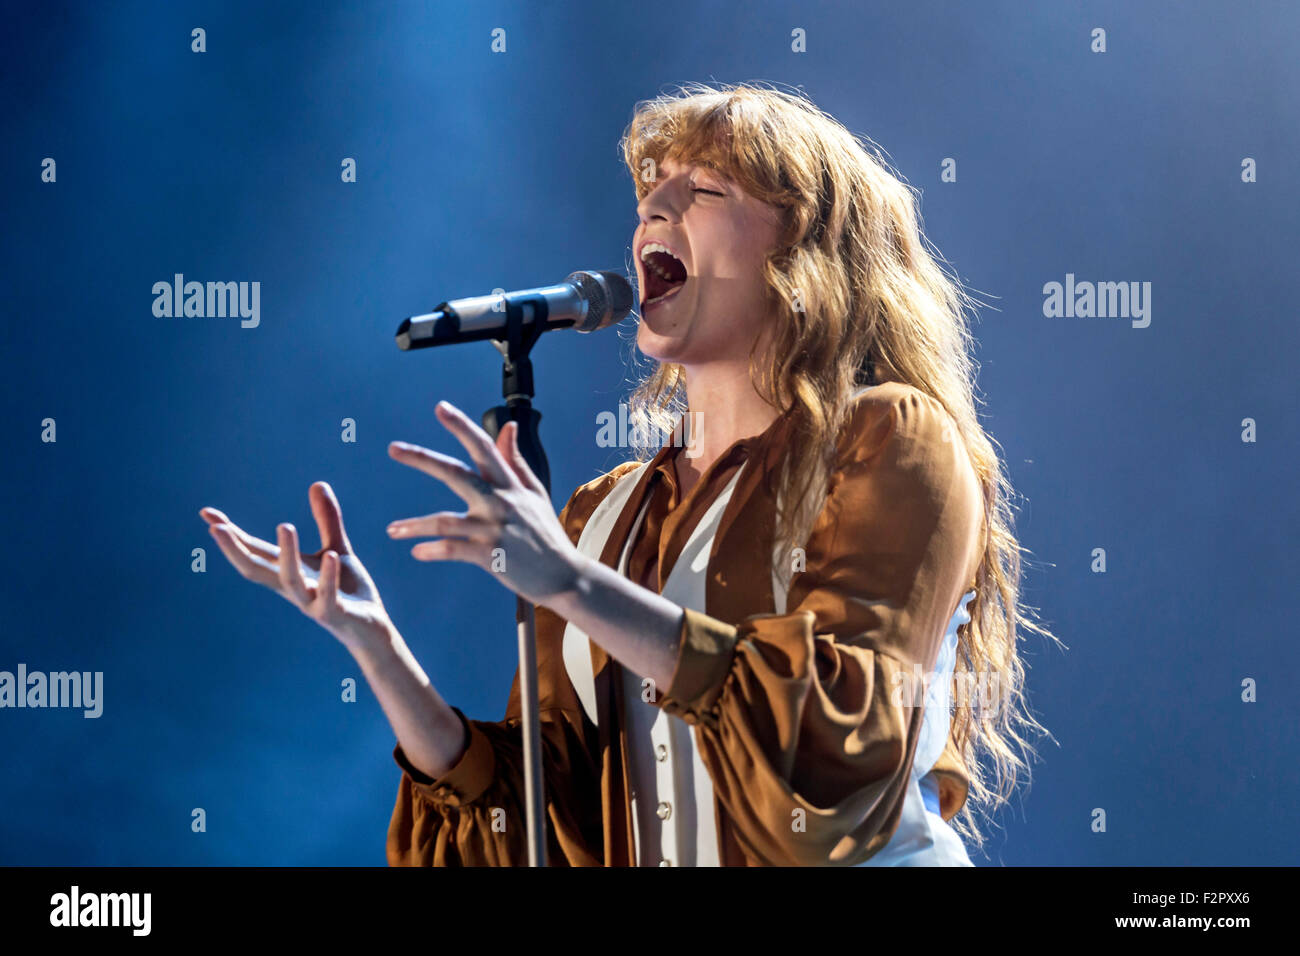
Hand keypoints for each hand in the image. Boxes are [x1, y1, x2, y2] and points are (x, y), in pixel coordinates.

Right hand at [200, 481, 393, 653]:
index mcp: (290, 571)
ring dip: (287, 554)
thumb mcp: (336, 548)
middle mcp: (294, 588)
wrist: (372, 630)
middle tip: (215, 528)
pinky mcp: (335, 614)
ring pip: (290, 581)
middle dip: (235, 550)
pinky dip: (328, 577)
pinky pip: (327, 597)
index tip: (207, 514)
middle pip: (256, 570)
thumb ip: (326, 520)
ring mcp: (312, 602)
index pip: (254, 551)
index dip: (232, 534)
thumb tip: (317, 483)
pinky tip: (331, 557)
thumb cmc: (350, 591)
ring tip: (285, 525)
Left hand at [386, 401, 581, 607]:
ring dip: (413, 525)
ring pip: (443, 521)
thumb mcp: (535, 493)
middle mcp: (500, 502)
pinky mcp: (489, 555)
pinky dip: (431, 550)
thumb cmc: (546, 535)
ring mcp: (493, 529)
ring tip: (391, 529)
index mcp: (510, 485)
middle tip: (394, 448)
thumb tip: (509, 428)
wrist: (564, 576)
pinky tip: (417, 552)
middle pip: (454, 473)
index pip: (483, 447)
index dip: (461, 426)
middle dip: (422, 459)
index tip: (441, 408)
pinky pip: (451, 549)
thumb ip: (516, 461)